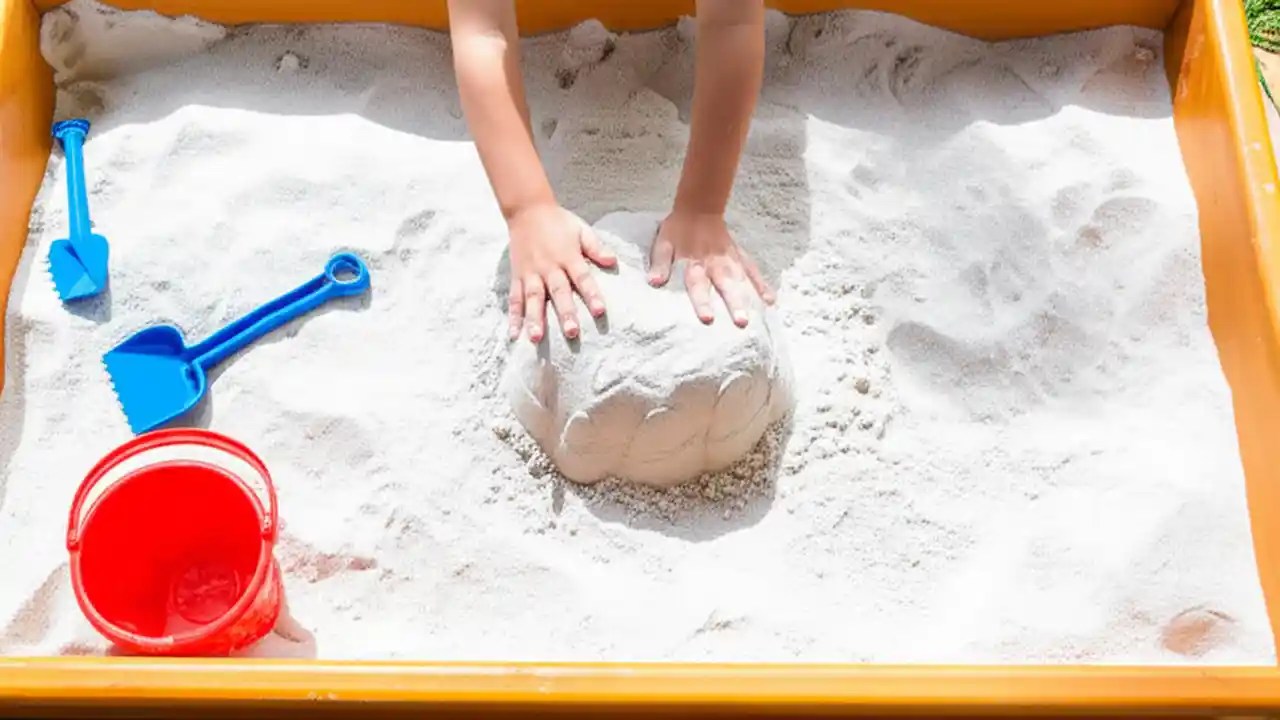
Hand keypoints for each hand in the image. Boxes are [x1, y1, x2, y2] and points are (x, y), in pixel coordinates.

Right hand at [507, 204, 616, 341]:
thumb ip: (595, 247)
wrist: (527, 209)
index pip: (582, 278)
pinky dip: (513, 316)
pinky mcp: (517, 276)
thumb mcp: (580, 229)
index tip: (600, 311)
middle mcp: (548, 267)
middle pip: (558, 292)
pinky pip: (515, 298)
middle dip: (564, 313)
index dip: (591, 294)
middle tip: (571, 333)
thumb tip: (612, 261)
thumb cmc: (558, 222)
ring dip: (534, 319)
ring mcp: (530, 273)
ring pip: (533, 298)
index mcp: (567, 256)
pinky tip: (514, 334)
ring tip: (536, 338)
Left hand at [648, 211, 773, 326]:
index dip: (702, 302)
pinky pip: (753, 271)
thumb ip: (660, 264)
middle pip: (725, 285)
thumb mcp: (663, 244)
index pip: (698, 285)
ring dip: (750, 297)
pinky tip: (770, 300)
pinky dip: (762, 285)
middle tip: (742, 322)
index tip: (708, 319)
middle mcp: (715, 264)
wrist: (697, 208)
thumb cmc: (678, 230)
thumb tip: (654, 282)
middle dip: (734, 304)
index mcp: (695, 264)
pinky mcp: (739, 256)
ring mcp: (730, 260)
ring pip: (742, 280)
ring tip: (760, 315)